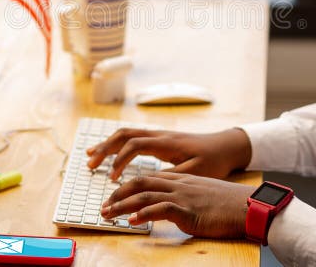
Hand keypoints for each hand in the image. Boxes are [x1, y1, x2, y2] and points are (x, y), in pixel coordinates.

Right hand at [86, 127, 251, 180]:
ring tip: (90, 157)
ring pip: (126, 134)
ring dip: (107, 145)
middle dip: (105, 149)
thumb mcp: (196, 172)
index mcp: (167, 142)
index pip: (135, 144)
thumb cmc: (213, 161)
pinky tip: (109, 152)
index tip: (113, 178)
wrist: (225, 146)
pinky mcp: (159, 140)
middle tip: (89, 164)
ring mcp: (158, 135)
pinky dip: (117, 145)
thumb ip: (173, 176)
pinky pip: (132, 137)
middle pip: (124, 135)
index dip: (120, 160)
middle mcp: (159, 135)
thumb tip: (148, 182)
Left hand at [100, 172, 253, 238]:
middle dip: (117, 194)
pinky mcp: (189, 209)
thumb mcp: (202, 196)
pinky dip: (142, 214)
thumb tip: (169, 209)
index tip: (112, 198)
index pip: (146, 177)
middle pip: (140, 182)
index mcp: (180, 179)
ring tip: (108, 215)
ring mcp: (183, 195)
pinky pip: (161, 208)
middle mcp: (178, 184)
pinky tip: (131, 221)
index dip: (126, 187)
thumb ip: (184, 198)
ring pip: (144, 194)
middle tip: (103, 207)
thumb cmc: (228, 204)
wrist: (250, 206)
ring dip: (122, 205)